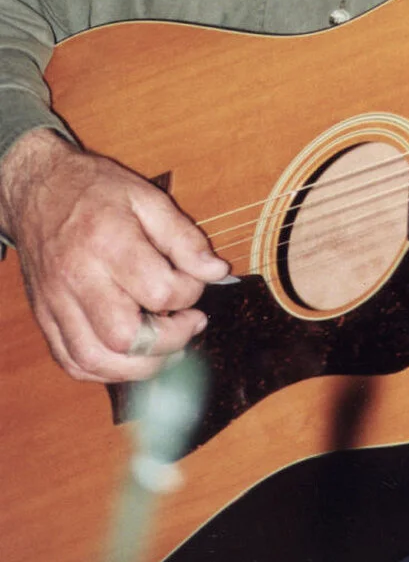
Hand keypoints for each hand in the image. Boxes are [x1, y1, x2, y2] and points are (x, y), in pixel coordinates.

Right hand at [0, 128, 229, 381]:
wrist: (38, 190)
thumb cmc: (96, 191)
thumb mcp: (147, 197)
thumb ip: (184, 237)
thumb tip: (217, 272)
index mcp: (109, 241)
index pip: (159, 291)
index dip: (191, 294)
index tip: (197, 283)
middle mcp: (78, 277)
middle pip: (125, 336)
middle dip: (169, 341)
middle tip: (190, 324)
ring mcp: (56, 302)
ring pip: (95, 360)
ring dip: (140, 368)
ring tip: (168, 351)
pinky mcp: (45, 318)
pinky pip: (72, 362)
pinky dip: (105, 371)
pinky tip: (130, 358)